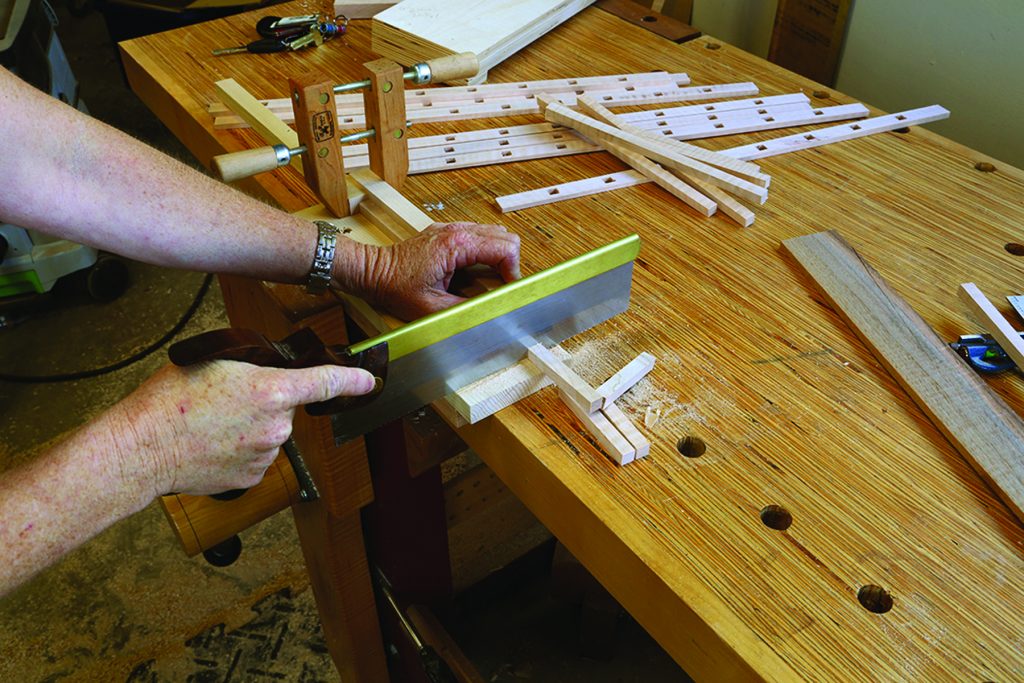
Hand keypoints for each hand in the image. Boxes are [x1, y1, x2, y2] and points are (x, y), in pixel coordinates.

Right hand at [107, 360, 374, 496]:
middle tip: (226, 401)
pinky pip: (258, 456)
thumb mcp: (215, 361)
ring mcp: (267, 454)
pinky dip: (241, 450)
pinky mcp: (254, 476)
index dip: (352, 381)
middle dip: (266, 401)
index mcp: (271, 391)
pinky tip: (214, 445)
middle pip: (287, 407)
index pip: (326, 381)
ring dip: (252, 427)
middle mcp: (277, 425)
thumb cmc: (169, 401)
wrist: (142, 449)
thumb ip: (255, 363)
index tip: (369, 381)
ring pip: (272, 433)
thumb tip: (272, 368)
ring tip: (212, 425)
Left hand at [350, 222, 520, 320]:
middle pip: (504, 236)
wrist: (372, 272)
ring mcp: (451, 229)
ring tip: (490, 278)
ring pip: (493, 233)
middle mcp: (456, 231)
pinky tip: (474, 269)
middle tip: (502, 285)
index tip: (509, 288)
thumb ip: (464, 309)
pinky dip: (484, 250)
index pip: (505, 248)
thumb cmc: (395, 286)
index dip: (514, 270)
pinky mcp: (445, 233)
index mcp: (456, 245)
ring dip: (498, 255)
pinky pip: (477, 235)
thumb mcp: (432, 308)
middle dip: (509, 262)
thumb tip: (490, 312)